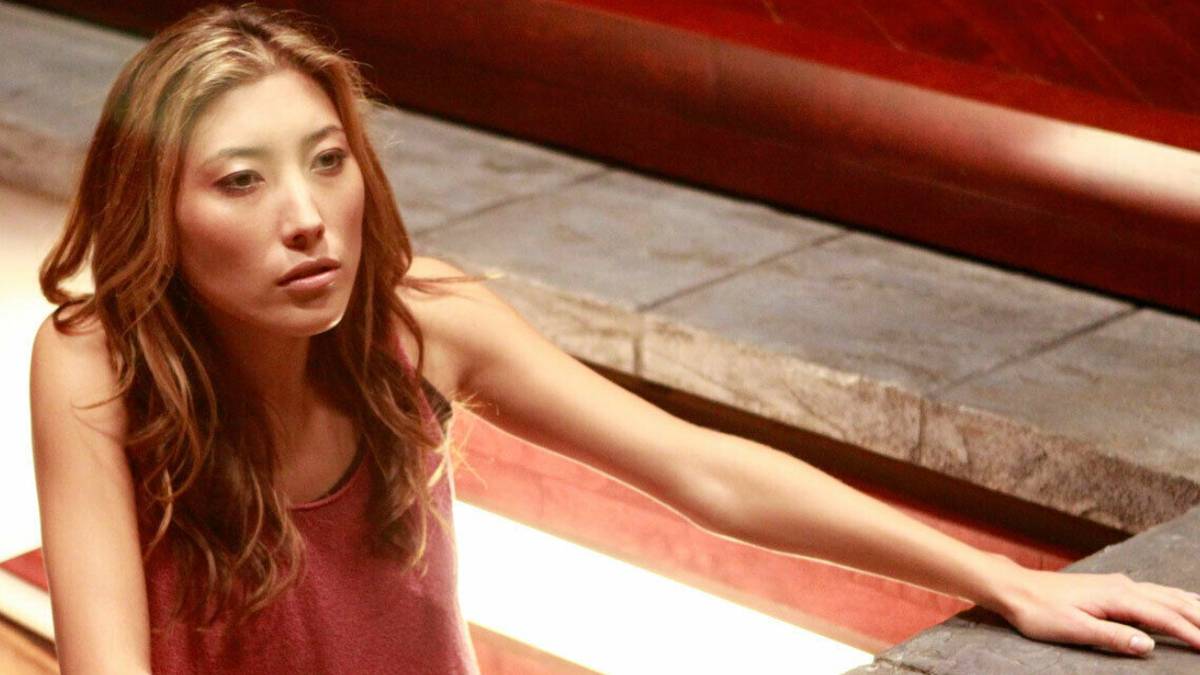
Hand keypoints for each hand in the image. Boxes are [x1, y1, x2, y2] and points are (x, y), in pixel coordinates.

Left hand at [990, 563, 1199, 656]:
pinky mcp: (1112, 587)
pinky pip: (1154, 592)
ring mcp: (1118, 584)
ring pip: (1166, 594)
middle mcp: (1123, 586)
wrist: (1016, 589)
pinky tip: (1184, 601)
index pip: (1164, 617)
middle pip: (1172, 602)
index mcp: (1117, 597)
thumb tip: (1149, 646)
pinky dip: (1176, 598)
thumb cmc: (1040, 612)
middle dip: (1199, 618)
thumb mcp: (1074, 630)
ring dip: (1192, 606)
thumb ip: (1113, 637)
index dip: (1190, 633)